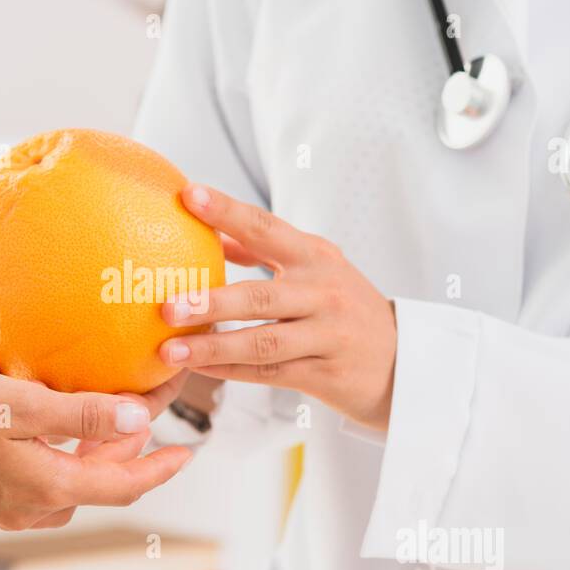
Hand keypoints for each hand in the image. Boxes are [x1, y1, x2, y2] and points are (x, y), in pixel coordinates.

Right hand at [0, 364, 191, 529]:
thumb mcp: (20, 402)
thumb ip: (82, 412)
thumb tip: (137, 416)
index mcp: (48, 486)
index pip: (123, 484)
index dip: (160, 468)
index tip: (187, 452)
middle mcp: (30, 506)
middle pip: (96, 482)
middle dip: (122, 451)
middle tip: (136, 414)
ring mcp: (4, 507)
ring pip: (64, 480)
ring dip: (84, 449)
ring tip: (90, 410)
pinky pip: (30, 474)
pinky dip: (47, 448)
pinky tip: (32, 411)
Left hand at [158, 184, 396, 430]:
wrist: (403, 362)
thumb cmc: (346, 309)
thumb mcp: (317, 269)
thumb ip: (266, 252)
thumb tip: (214, 233)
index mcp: (316, 257)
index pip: (266, 228)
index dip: (226, 211)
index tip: (188, 195)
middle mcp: (323, 293)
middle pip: (260, 296)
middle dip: (211, 301)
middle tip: (166, 306)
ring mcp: (327, 336)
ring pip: (262, 342)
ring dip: (213, 347)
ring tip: (170, 351)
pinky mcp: (326, 375)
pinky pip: (270, 374)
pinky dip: (231, 372)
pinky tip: (198, 369)